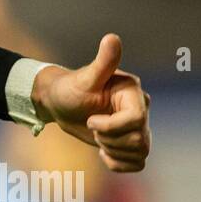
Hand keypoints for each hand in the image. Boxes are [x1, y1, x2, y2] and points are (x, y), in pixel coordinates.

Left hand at [32, 34, 150, 171]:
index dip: (111, 127)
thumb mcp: (85, 78)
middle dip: (110, 140)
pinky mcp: (131, 141)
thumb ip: (103, 62)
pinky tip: (103, 153)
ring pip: (141, 152)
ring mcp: (137, 126)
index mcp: (133, 93)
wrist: (59, 104)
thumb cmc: (69, 88)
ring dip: (113, 151)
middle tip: (91, 126)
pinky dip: (120, 163)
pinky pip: (138, 163)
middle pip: (139, 140)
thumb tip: (112, 37)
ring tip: (96, 137)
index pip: (136, 120)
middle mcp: (140, 109)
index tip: (90, 121)